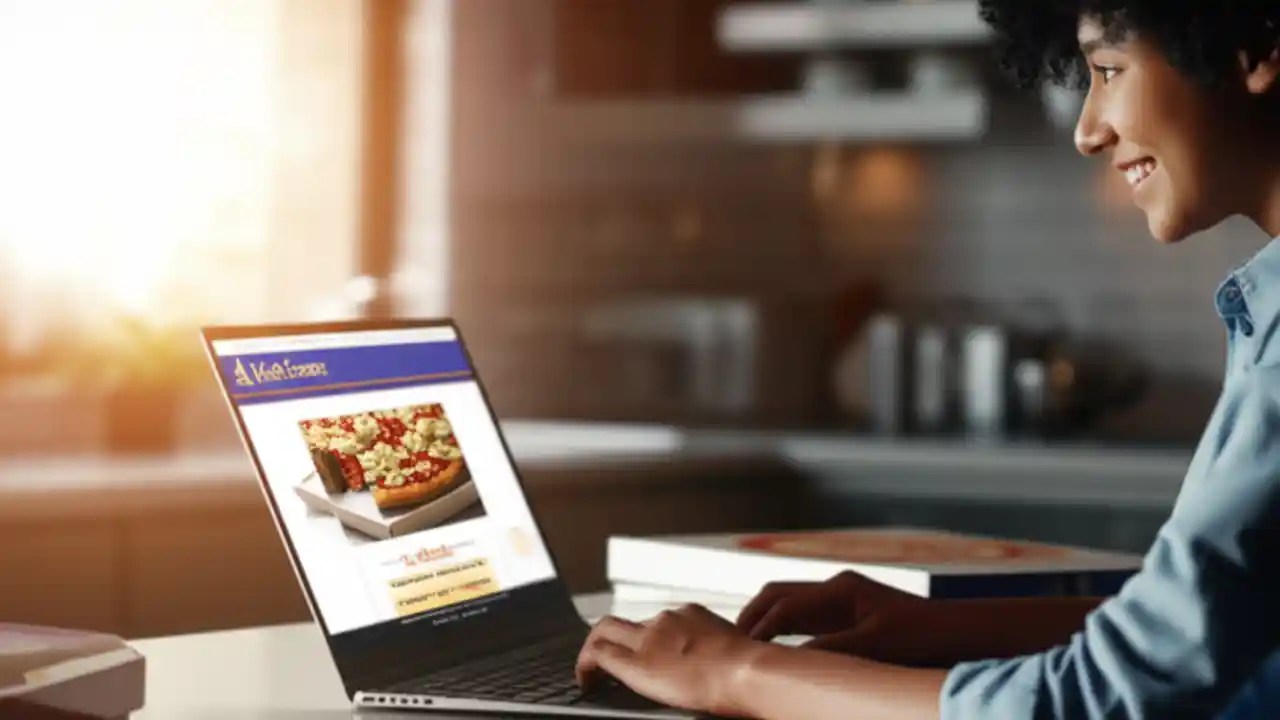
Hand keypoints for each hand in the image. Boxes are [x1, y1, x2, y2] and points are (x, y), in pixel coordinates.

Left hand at [575, 604, 763, 715]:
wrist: (743, 671)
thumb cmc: (749, 667)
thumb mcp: (735, 647)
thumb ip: (720, 649)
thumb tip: (724, 664)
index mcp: (691, 615)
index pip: (658, 621)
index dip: (646, 637)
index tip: (647, 652)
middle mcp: (666, 620)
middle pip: (627, 620)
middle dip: (612, 636)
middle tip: (607, 657)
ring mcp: (649, 638)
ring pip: (606, 630)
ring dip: (595, 648)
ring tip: (591, 672)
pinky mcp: (636, 662)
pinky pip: (598, 654)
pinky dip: (586, 665)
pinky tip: (586, 682)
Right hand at [736, 571, 933, 662]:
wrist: (957, 632)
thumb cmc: (921, 637)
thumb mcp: (873, 647)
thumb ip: (830, 650)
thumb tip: (790, 662)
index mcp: (839, 590)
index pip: (783, 607)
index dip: (758, 630)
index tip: (739, 652)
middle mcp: (836, 588)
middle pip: (777, 595)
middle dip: (751, 617)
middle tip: (730, 645)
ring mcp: (842, 599)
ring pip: (788, 603)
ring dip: (765, 622)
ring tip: (745, 647)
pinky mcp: (848, 613)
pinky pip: (804, 616)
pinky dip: (783, 629)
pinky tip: (779, 650)